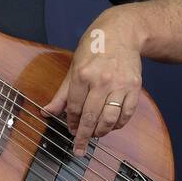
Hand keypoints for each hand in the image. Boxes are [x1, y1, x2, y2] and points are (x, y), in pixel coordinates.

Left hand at [41, 9, 143, 157]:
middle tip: (79, 148)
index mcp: (82, 75)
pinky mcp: (134, 88)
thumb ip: (62, 93)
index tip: (70, 130)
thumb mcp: (74, 66)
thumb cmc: (95, 48)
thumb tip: (47, 112)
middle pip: (90, 117)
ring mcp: (120, 85)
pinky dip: (118, 125)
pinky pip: (126, 114)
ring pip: (109, 119)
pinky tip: (111, 126)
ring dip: (100, 132)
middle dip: (83, 136)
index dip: (71, 122)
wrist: (122, 33)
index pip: (74, 108)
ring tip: (94, 135)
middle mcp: (101, 81)